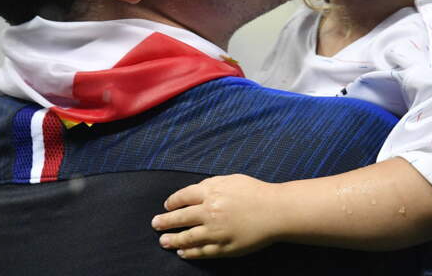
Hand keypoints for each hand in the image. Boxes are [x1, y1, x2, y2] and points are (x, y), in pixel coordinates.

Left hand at [151, 174, 280, 258]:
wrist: (276, 211)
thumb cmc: (256, 192)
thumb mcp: (232, 179)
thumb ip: (211, 183)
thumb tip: (195, 191)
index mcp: (211, 192)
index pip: (183, 197)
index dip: (172, 202)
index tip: (167, 206)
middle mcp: (210, 211)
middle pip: (181, 217)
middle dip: (165, 221)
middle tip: (155, 224)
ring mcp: (216, 231)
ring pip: (187, 237)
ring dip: (172, 239)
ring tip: (163, 241)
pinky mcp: (224, 247)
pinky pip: (201, 251)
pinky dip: (189, 252)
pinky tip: (182, 252)